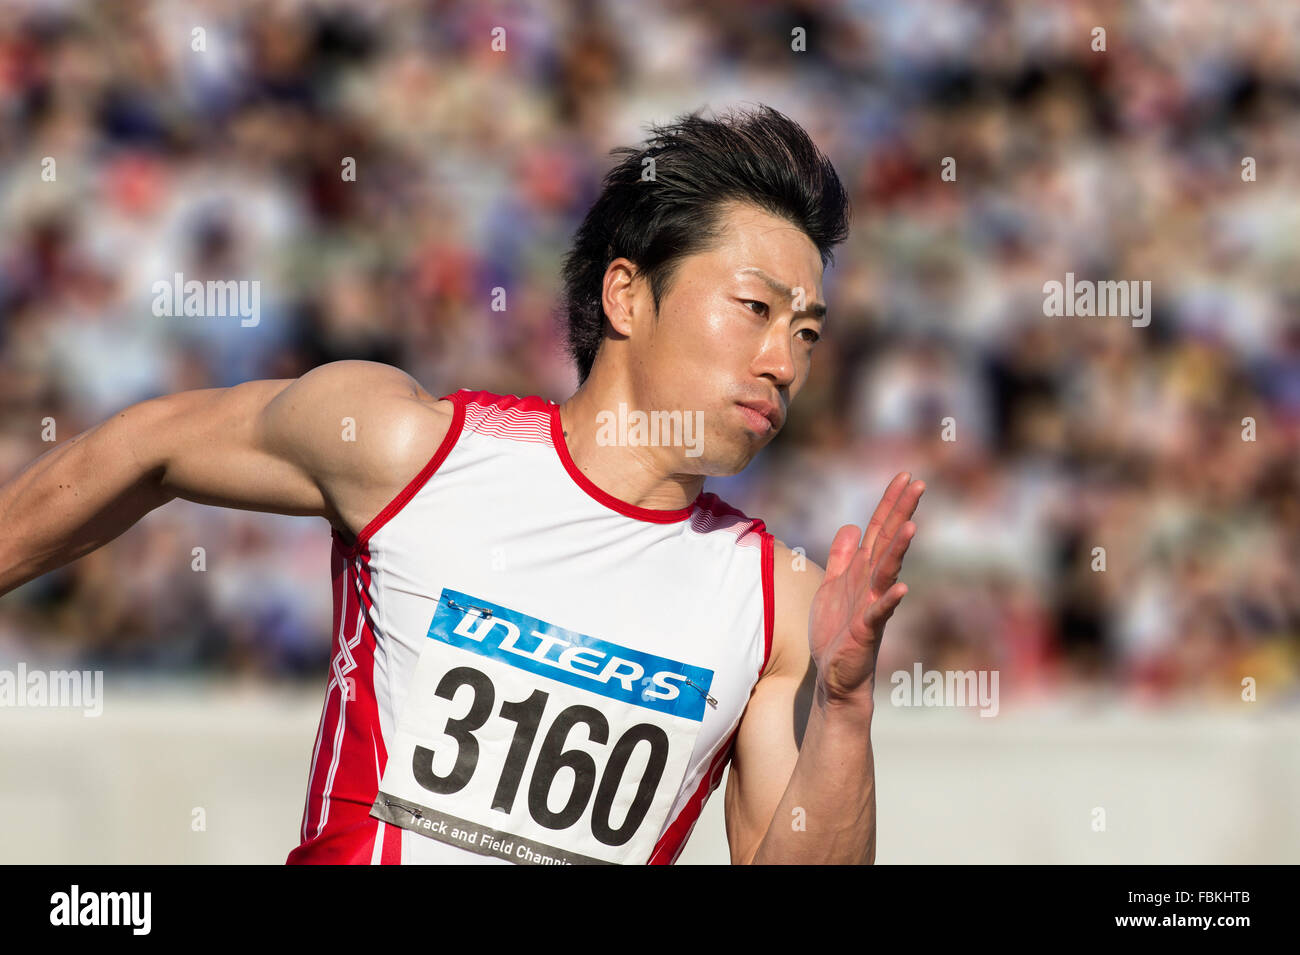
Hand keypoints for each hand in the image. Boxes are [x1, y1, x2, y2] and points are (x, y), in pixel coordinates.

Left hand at [809, 471, 924, 709]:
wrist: (835, 675)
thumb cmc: (837, 633)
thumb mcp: (832, 586)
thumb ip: (842, 558)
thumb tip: (851, 527)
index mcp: (862, 571)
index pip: (879, 529)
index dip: (890, 502)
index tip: (905, 476)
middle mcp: (872, 583)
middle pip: (888, 542)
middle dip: (901, 512)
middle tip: (919, 484)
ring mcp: (872, 605)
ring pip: (886, 571)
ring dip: (898, 549)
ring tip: (911, 525)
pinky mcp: (866, 630)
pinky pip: (880, 612)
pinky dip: (890, 600)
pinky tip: (902, 588)